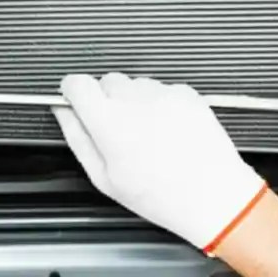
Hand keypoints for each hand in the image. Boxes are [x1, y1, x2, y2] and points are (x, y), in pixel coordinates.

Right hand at [52, 73, 266, 253]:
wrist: (214, 195)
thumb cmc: (161, 195)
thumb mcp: (105, 178)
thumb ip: (77, 138)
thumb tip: (63, 113)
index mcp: (109, 121)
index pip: (77, 83)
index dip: (72, 90)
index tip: (74, 98)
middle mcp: (135, 100)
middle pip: (106, 81)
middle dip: (105, 99)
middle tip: (117, 130)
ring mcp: (163, 93)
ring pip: (134, 84)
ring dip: (134, 101)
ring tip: (148, 135)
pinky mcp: (186, 93)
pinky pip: (161, 89)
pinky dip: (159, 104)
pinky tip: (167, 131)